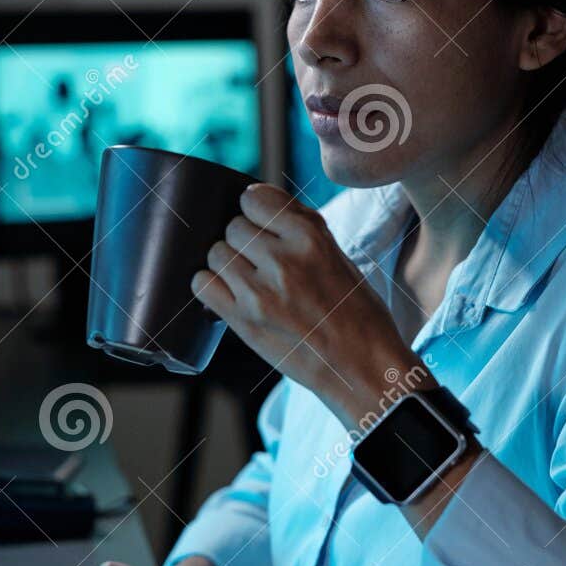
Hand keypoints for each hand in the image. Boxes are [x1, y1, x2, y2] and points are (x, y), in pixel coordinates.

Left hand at [190, 184, 428, 429]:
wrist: (363, 367)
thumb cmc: (357, 313)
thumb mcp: (338, 257)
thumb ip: (299, 229)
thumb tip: (258, 204)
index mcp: (311, 236)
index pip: (254, 198)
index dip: (255, 210)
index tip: (260, 224)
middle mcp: (284, 260)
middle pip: (233, 227)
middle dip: (243, 241)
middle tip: (260, 262)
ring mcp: (260, 292)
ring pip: (216, 253)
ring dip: (227, 264)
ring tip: (248, 280)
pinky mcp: (244, 321)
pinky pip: (202, 284)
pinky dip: (210, 286)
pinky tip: (229, 294)